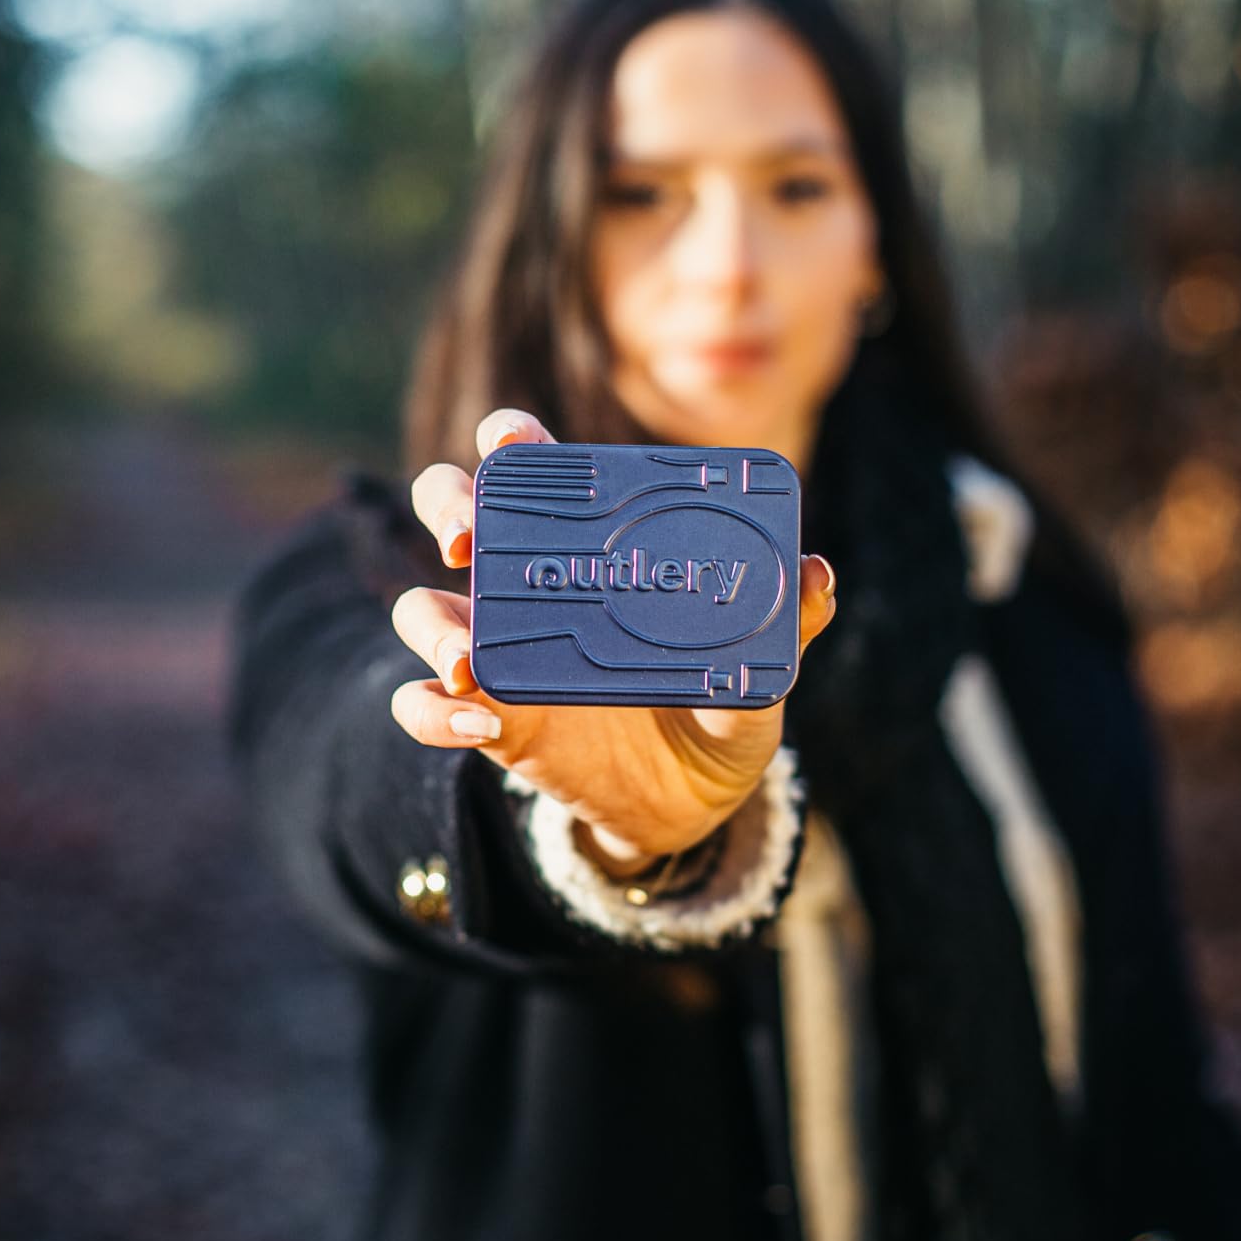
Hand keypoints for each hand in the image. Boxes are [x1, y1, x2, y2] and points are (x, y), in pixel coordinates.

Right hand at [389, 408, 837, 867]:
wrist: (696, 800)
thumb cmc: (721, 703)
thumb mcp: (758, 662)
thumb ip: (787, 618)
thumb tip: (817, 573)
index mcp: (591, 544)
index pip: (532, 469)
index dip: (509, 440)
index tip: (509, 442)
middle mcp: (533, 583)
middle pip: (453, 512)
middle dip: (447, 506)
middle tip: (468, 536)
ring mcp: (501, 649)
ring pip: (422, 611)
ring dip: (431, 625)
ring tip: (468, 658)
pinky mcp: (490, 719)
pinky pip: (425, 707)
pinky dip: (435, 713)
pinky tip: (478, 723)